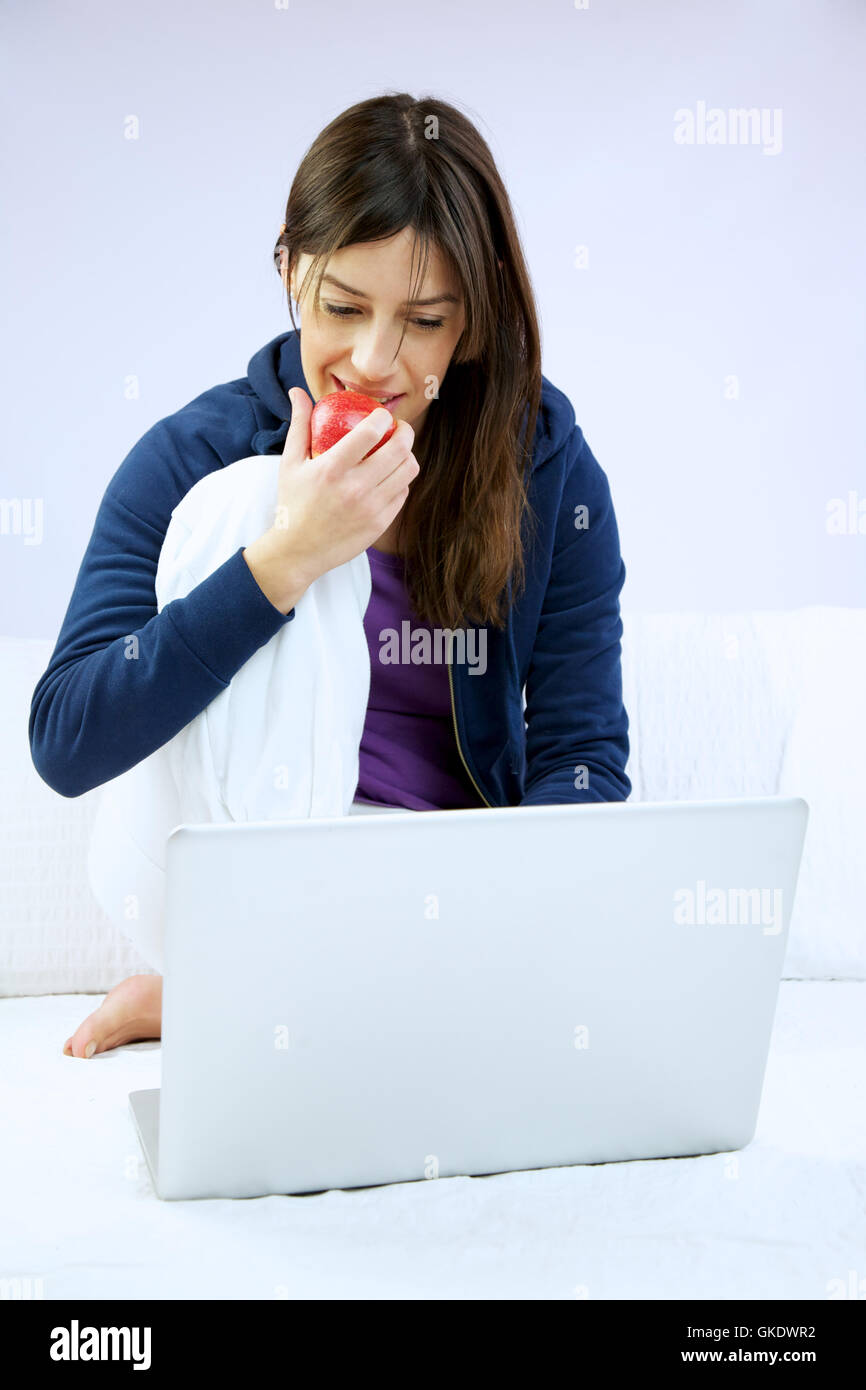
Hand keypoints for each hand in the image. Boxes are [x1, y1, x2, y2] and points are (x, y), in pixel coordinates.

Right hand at [266, 387, 419, 582]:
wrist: (298, 551)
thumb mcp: (290, 463)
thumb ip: (299, 424)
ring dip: (408, 455)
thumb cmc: (293, 503)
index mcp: (331, 469)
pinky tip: (391, 476)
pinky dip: (401, 480)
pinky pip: (403, 493)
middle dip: (405, 431)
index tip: (382, 416)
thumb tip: (298, 391)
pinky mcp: (380, 523)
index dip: (384, 417)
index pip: (371, 432)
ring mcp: (371, 508)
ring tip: (397, 451)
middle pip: (400, 449)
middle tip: (398, 429)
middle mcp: (355, 488)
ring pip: (409, 471)